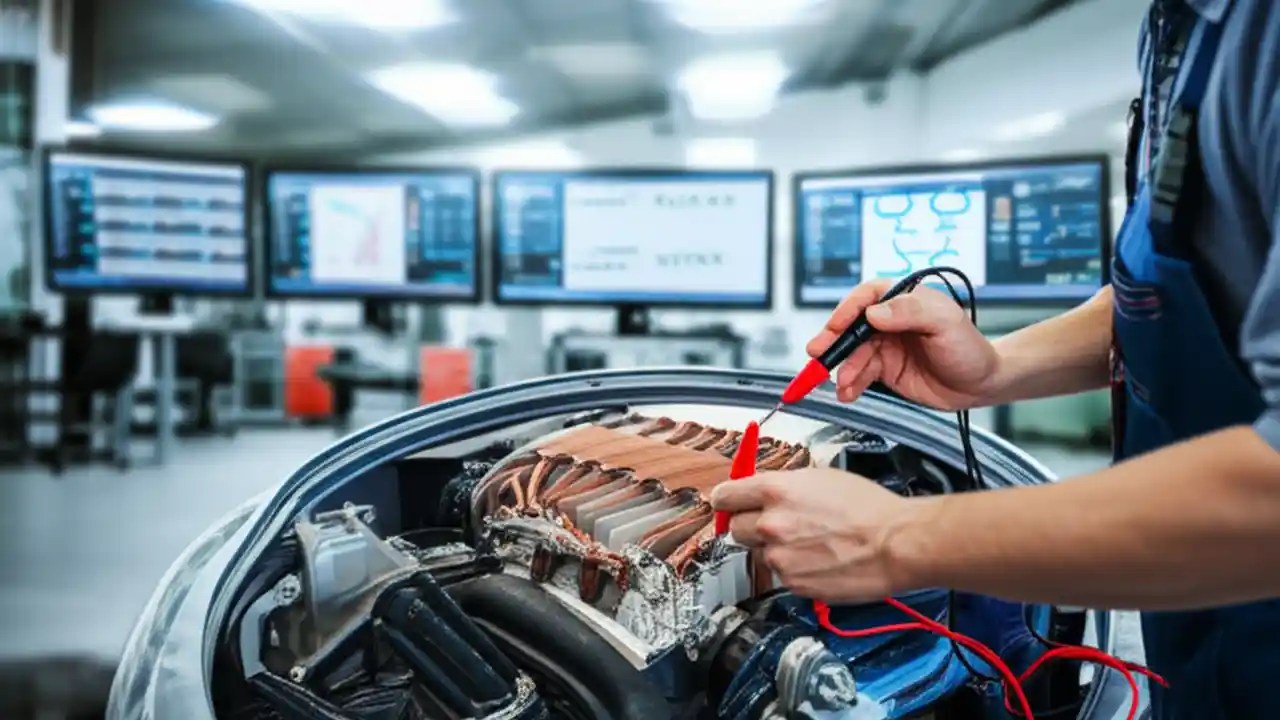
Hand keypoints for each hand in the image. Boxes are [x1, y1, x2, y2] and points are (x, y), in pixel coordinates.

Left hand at [710, 467, 932, 602]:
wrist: (894, 543)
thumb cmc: (867, 507)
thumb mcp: (818, 478)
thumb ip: (781, 486)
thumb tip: (759, 492)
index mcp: (775, 491)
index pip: (725, 496)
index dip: (725, 500)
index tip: (726, 504)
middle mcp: (771, 525)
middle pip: (736, 528)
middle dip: (752, 526)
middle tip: (777, 524)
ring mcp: (780, 557)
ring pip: (760, 553)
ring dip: (776, 549)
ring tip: (810, 543)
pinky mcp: (794, 584)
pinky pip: (782, 575)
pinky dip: (795, 569)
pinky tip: (819, 560)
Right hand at [807, 279, 999, 409]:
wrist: (980, 384)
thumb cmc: (968, 347)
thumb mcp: (945, 322)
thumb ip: (910, 312)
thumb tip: (875, 312)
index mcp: (903, 300)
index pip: (867, 297)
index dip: (847, 310)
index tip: (835, 326)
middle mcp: (890, 321)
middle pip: (852, 327)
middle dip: (833, 341)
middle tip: (817, 354)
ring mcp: (885, 346)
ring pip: (854, 354)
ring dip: (843, 368)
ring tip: (841, 384)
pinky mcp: (885, 370)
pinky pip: (860, 374)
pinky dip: (850, 384)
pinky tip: (847, 393)